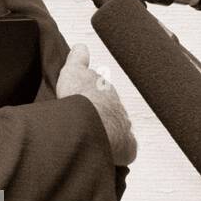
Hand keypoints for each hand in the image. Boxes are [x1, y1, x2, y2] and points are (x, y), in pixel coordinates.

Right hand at [57, 44, 137, 166]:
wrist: (93, 122)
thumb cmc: (81, 98)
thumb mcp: (73, 72)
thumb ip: (78, 59)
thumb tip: (81, 46)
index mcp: (103, 89)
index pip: (100, 88)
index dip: (94, 91)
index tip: (91, 93)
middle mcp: (116, 104)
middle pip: (108, 108)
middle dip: (98, 112)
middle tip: (82, 119)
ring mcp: (123, 124)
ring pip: (115, 127)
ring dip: (106, 132)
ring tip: (89, 139)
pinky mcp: (127, 144)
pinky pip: (123, 148)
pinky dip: (117, 151)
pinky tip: (106, 154)